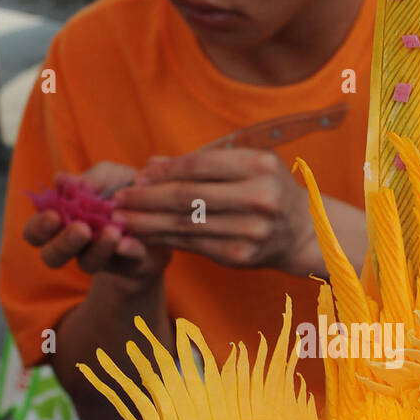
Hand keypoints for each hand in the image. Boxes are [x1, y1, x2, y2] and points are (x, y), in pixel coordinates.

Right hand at [24, 162, 170, 290]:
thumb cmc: (124, 189)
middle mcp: (73, 244)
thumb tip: (65, 180)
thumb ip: (90, 178)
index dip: (39, 227)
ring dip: (98, 248)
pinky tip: (129, 242)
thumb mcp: (110, 175)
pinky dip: (127, 251)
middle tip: (80, 228)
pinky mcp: (126, 265)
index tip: (53, 214)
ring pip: (87, 264)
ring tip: (111, 232)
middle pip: (52, 256)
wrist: (162, 210)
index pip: (35, 233)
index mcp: (60, 221)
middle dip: (64, 243)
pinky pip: (123, 263)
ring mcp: (98, 257)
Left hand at [113, 145, 317, 275]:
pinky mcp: (240, 256)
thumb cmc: (267, 189)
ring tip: (122, 219)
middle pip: (188, 197)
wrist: (302, 230)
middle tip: (117, 199)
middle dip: (146, 198)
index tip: (136, 176)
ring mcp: (251, 230)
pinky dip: (164, 239)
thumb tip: (150, 165)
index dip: (163, 172)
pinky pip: (193, 245)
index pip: (199, 166)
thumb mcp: (245, 166)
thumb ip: (201, 164)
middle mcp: (259, 198)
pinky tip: (145, 234)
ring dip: (147, 222)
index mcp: (259, 166)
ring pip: (186, 224)